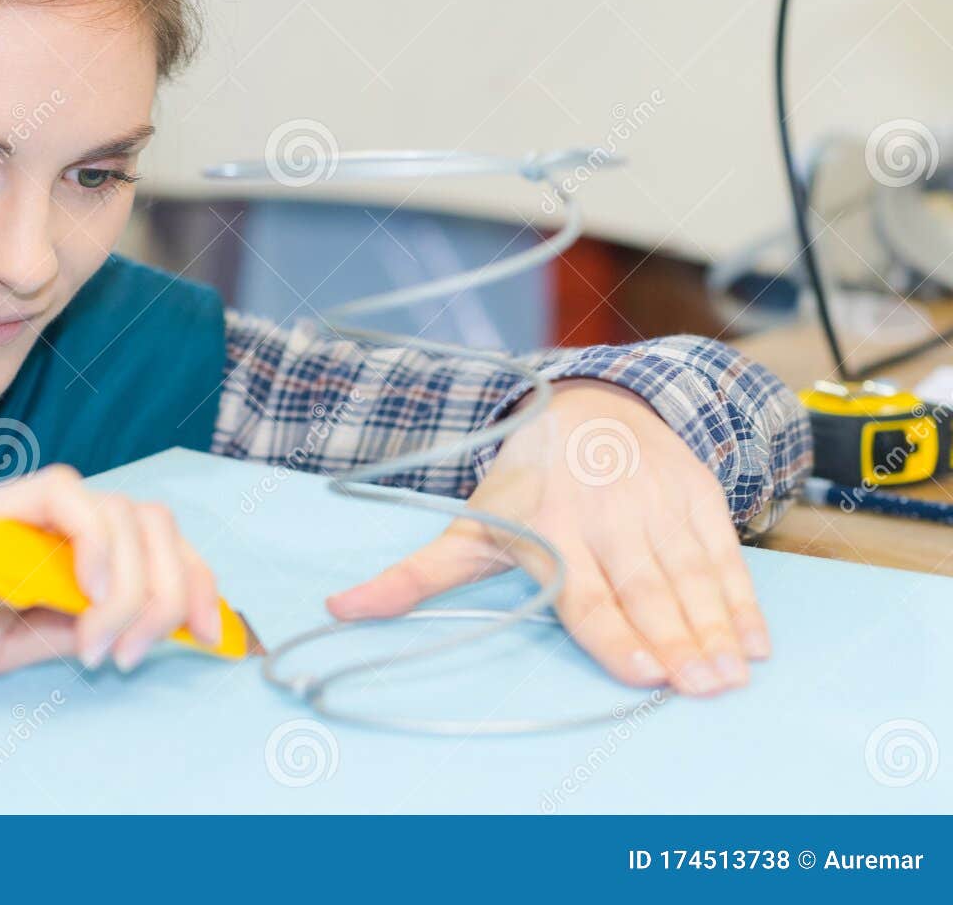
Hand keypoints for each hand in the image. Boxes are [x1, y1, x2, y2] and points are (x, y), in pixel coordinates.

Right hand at [0, 464, 223, 684]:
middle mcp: (56, 525)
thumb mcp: (3, 651)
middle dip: (178, 592)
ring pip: (126, 514)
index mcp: (64, 558)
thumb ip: (62, 634)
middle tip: (144, 654)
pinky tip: (87, 590)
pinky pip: (66, 498)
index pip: (157, 552)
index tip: (214, 640)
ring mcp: (25, 510)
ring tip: (102, 645)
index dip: (197, 588)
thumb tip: (137, 635)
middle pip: (157, 528)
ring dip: (135, 585)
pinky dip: (95, 541)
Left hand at [326, 379, 770, 696]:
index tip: (642, 673)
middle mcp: (605, 516)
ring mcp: (655, 503)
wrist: (589, 404)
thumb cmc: (525, 483)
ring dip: (716, 627)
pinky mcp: (696, 495)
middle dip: (677, 640)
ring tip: (733, 676)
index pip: (584, 593)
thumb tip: (339, 608)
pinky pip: (722, 553)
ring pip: (689, 573)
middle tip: (704, 688)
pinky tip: (755, 641)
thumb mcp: (469, 525)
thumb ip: (415, 577)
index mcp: (550, 528)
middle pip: (643, 589)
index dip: (613, 633)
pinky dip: (743, 597)